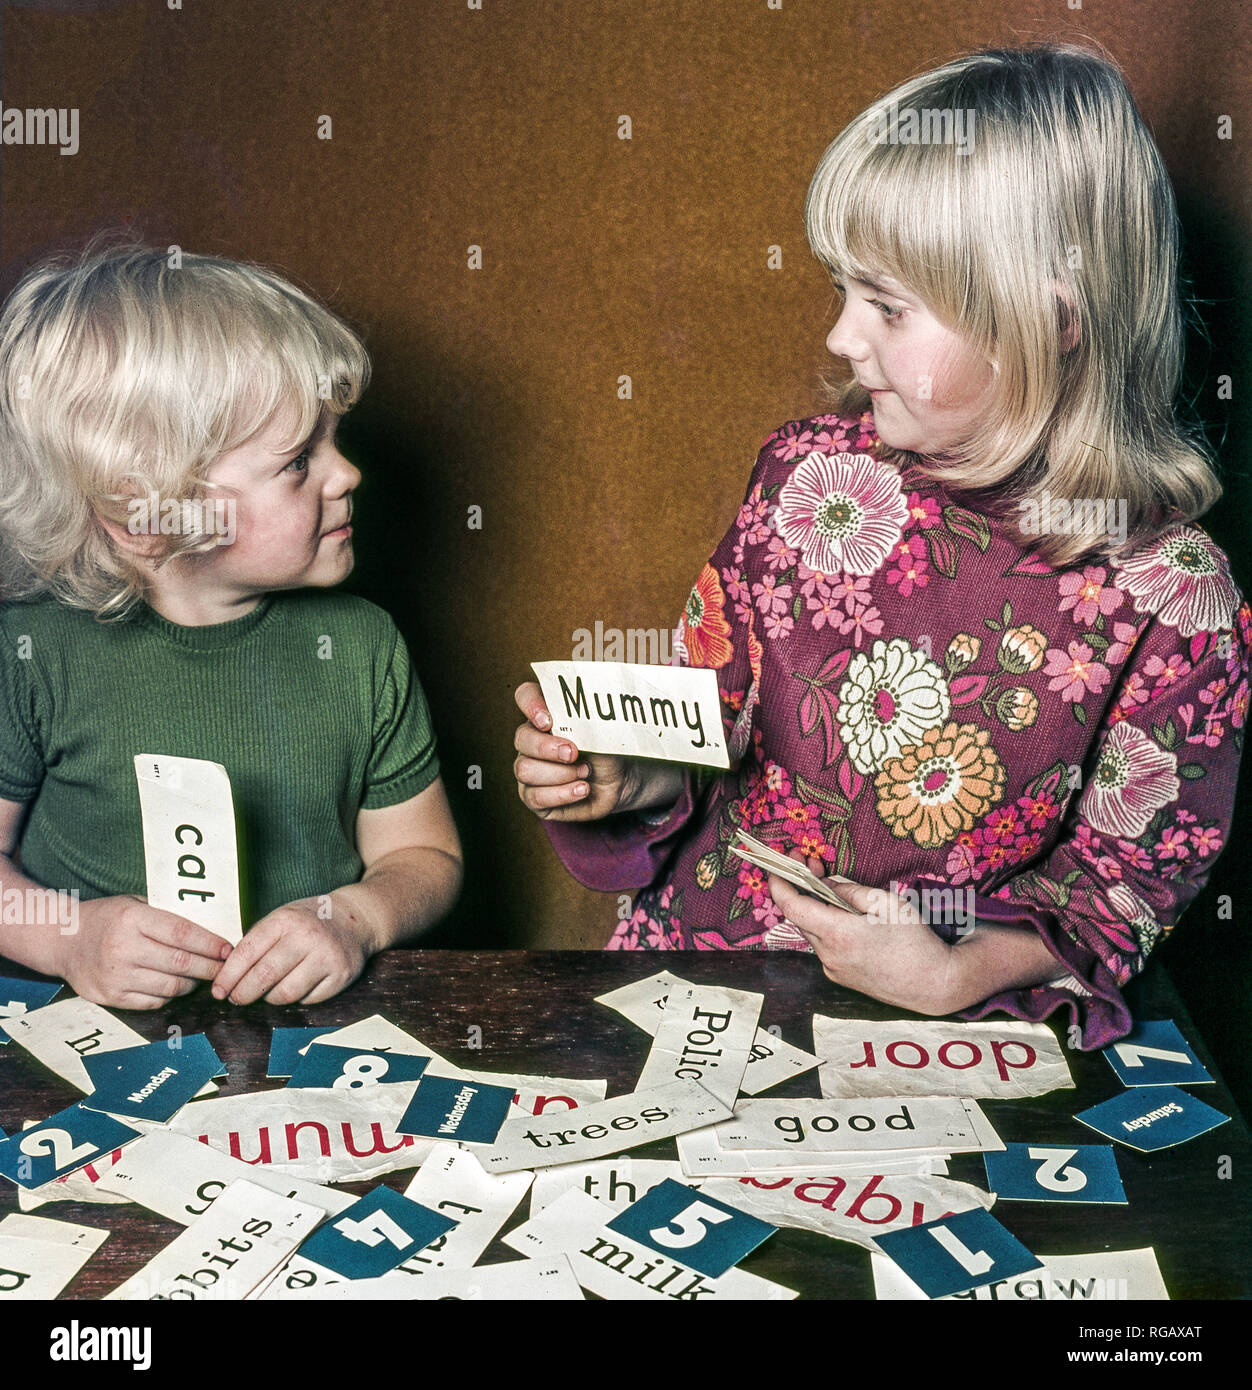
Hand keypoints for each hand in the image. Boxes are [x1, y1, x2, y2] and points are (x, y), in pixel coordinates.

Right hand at [63, 896, 230, 1009]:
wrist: (63, 940)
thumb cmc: (107, 918)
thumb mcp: (135, 904)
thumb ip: (167, 915)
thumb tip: (212, 928)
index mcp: (132, 920)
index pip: (182, 933)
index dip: (210, 944)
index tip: (228, 949)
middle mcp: (123, 949)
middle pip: (180, 963)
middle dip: (210, 967)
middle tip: (226, 968)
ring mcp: (116, 976)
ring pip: (170, 987)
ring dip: (193, 984)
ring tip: (203, 977)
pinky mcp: (110, 997)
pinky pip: (153, 1002)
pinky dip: (170, 996)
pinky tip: (177, 986)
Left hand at [211, 898, 369, 1005]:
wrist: (355, 918)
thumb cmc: (309, 921)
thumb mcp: (282, 918)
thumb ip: (257, 942)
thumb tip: (227, 977)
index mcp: (285, 920)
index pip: (247, 953)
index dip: (228, 976)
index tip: (219, 990)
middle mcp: (307, 937)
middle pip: (264, 977)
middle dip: (244, 993)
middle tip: (237, 999)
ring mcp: (326, 957)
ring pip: (285, 993)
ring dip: (270, 998)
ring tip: (267, 993)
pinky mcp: (341, 975)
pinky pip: (308, 1000)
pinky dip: (297, 999)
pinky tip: (296, 987)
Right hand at [513, 680, 645, 821]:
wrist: (622, 783)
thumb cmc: (609, 751)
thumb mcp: (603, 732)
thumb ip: (588, 719)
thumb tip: (582, 712)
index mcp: (547, 714)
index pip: (526, 696)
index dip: (531, 705)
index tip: (548, 721)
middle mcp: (533, 740)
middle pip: (521, 738)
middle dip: (547, 748)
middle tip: (573, 753)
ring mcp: (530, 769)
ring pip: (524, 769)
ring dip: (560, 774)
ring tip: (586, 773)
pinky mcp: (534, 796)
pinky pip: (534, 796)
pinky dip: (562, 793)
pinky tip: (582, 790)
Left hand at [768, 869, 958, 1014]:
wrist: (935, 985)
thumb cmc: (916, 941)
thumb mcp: (886, 903)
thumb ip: (849, 890)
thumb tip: (824, 884)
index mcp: (838, 934)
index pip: (791, 906)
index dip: (779, 882)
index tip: (779, 863)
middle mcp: (829, 955)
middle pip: (800, 916)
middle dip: (801, 887)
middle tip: (812, 863)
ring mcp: (833, 969)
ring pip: (812, 930)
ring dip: (814, 907)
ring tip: (830, 886)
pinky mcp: (840, 977)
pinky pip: (824, 945)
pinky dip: (826, 926)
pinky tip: (842, 915)